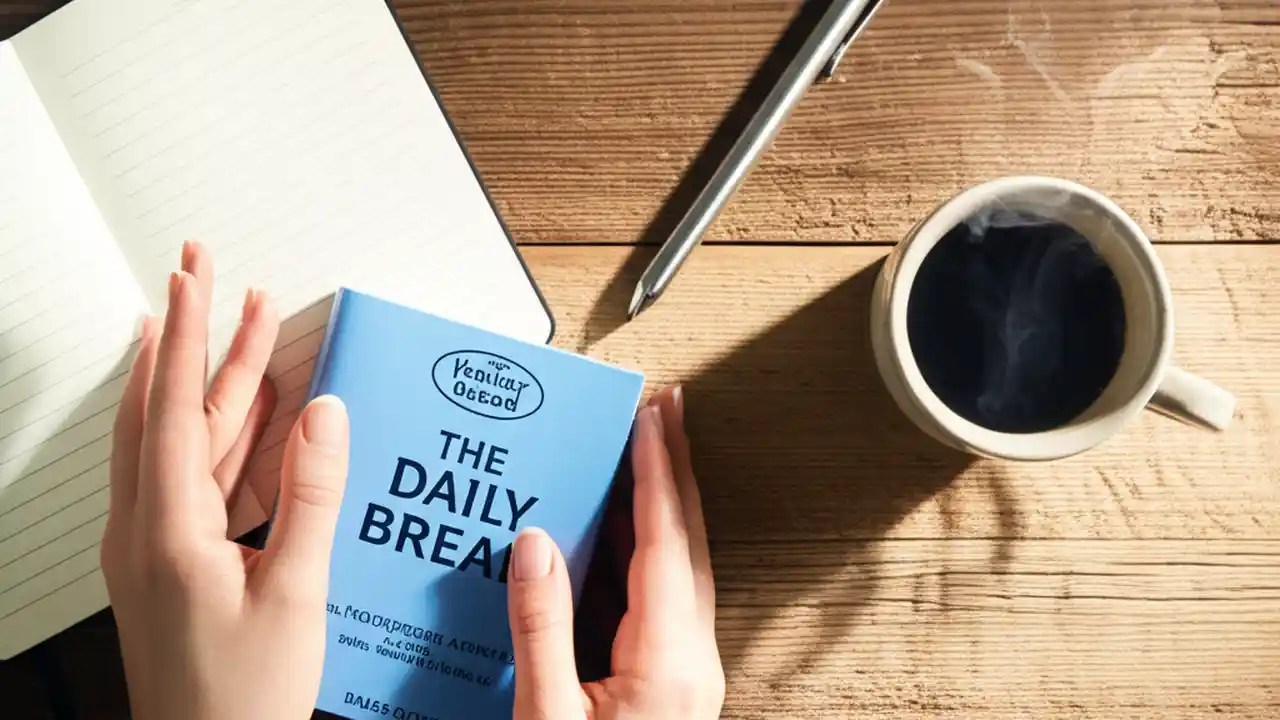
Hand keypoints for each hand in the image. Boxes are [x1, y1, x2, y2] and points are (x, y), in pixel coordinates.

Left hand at [102, 242, 350, 719]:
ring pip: (181, 439)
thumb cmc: (241, 699)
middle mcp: (148, 530)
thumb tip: (323, 415)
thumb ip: (309, 497)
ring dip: (211, 379)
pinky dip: (219, 430)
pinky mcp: (174, 562)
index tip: (190, 276)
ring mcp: (156, 546)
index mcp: (167, 532)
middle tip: (203, 270)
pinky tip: (248, 410)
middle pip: (169, 409)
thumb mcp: (293, 596)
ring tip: (240, 321)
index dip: (185, 336)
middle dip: (192, 335)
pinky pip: (192, 475)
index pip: (171, 408)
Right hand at [506, 387, 724, 719]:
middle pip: (685, 543)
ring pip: (678, 567)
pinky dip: (643, 550)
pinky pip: (661, 598)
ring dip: (662, 505)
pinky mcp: (669, 682)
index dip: (655, 473)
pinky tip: (618, 529)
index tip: (651, 417)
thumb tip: (534, 545)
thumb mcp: (547, 717)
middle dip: (674, 469)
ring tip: (640, 450)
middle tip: (665, 409)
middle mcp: (692, 660)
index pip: (663, 543)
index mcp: (669, 662)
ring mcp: (686, 671)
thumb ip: (541, 630)